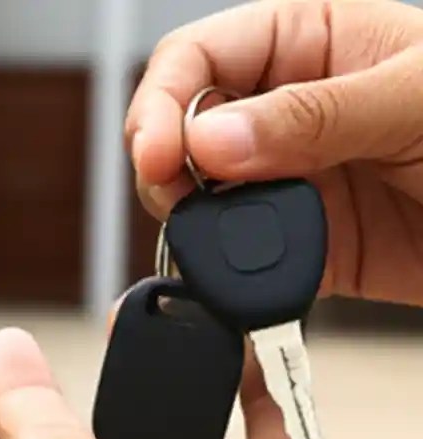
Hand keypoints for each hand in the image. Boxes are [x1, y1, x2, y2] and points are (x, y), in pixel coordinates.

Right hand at [129, 0, 422, 306]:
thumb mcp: (422, 97)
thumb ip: (316, 112)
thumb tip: (211, 138)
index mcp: (313, 43)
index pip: (202, 56)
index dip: (164, 99)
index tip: (158, 149)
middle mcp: (291, 112)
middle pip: (184, 132)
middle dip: (165, 166)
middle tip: (177, 197)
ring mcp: (298, 183)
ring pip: (204, 202)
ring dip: (196, 224)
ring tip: (219, 240)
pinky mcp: (314, 251)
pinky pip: (251, 264)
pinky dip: (234, 278)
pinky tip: (245, 278)